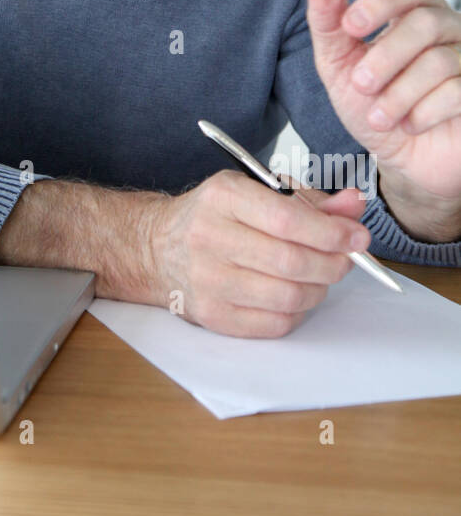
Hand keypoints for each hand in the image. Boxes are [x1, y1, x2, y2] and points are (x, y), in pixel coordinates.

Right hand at [148, 169, 368, 336]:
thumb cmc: (216, 216)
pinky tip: (293, 294)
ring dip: (318, 289)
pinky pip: (275, 323)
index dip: (332, 232)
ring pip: (288, 296)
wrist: (158, 249)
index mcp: (224, 197)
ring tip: (318, 276)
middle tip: (345, 259)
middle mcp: (210, 237)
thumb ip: (310, 200)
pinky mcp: (213, 315)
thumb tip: (354, 205)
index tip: (357, 237)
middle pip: (292, 262)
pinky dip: (297, 311)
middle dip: (333, 263)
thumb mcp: (257, 191)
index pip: (288, 220)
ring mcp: (208, 281)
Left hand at [305, 0, 460, 229]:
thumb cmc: (371, 103)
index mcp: (411, 13)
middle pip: (425, 23)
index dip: (380, 2)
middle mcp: (446, 29)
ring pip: (439, 62)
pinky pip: (456, 92)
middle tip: (361, 84)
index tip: (350, 26)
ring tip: (379, 117)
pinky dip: (422, 113)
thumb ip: (328, 23)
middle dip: (385, 57)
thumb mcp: (338, 64)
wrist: (399, 156)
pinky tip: (409, 124)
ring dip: (398, 95)